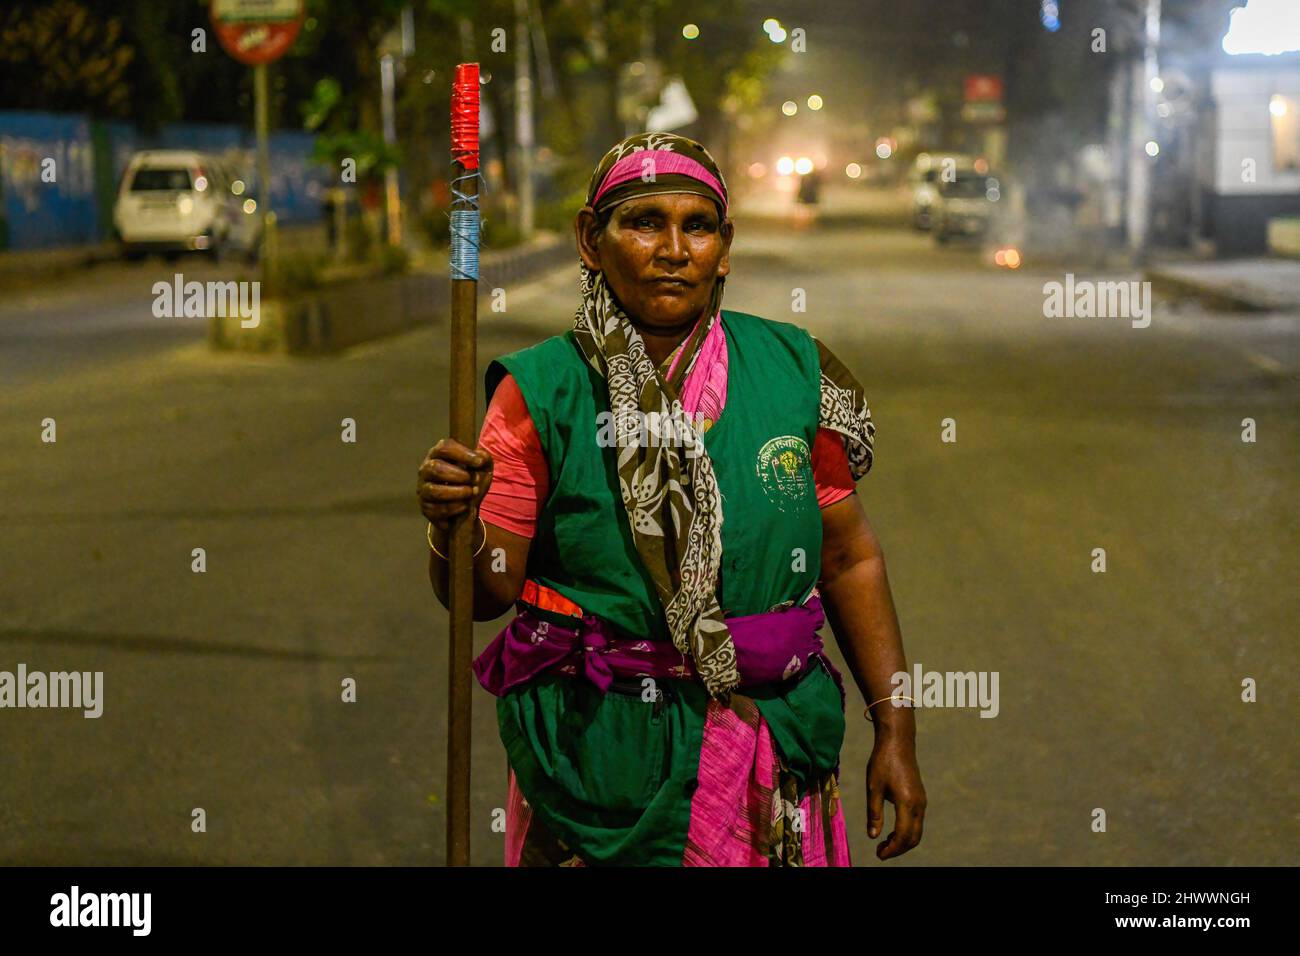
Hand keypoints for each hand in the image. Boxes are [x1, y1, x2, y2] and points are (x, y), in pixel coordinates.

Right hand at [417, 439, 492, 530]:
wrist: (464, 511)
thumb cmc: (470, 483)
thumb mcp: (482, 469)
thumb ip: (484, 458)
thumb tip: (481, 456)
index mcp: (439, 455)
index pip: (444, 448)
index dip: (462, 453)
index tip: (478, 462)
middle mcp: (426, 470)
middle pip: (435, 468)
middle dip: (459, 475)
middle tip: (474, 480)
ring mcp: (423, 489)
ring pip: (435, 491)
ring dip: (458, 492)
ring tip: (471, 492)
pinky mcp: (425, 508)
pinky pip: (437, 509)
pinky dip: (455, 508)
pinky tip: (464, 505)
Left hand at [866, 727, 925, 859]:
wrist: (898, 741)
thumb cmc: (882, 762)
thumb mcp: (873, 788)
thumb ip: (874, 813)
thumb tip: (873, 836)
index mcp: (907, 803)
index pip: (903, 836)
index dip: (891, 849)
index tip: (878, 854)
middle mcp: (919, 804)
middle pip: (913, 838)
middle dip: (898, 849)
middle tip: (880, 852)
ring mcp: (922, 801)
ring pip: (917, 831)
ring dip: (902, 841)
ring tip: (884, 843)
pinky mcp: (920, 797)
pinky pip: (917, 822)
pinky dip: (906, 832)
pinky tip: (892, 831)